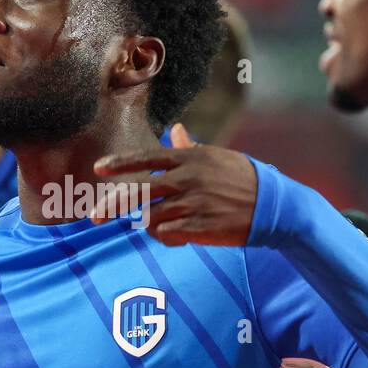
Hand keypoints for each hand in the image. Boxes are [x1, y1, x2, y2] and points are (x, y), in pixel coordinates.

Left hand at [91, 123, 257, 246]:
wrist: (273, 207)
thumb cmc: (243, 179)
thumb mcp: (216, 157)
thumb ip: (189, 147)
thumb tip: (175, 130)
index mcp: (189, 159)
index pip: (146, 158)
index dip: (120, 164)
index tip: (99, 169)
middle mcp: (187, 179)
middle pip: (138, 192)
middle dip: (112, 205)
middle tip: (94, 217)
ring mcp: (193, 204)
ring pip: (151, 218)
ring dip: (152, 224)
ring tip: (169, 224)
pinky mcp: (199, 227)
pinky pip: (167, 235)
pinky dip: (168, 236)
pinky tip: (180, 235)